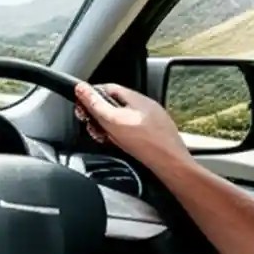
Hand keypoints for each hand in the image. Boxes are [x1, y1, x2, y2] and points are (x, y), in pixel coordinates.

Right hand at [73, 82, 190, 170]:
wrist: (172, 164)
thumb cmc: (147, 143)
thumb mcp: (112, 121)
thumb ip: (95, 104)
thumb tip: (81, 88)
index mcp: (135, 98)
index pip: (106, 88)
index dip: (91, 96)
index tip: (81, 107)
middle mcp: (144, 105)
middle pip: (113, 105)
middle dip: (99, 116)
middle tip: (92, 127)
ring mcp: (151, 119)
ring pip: (122, 119)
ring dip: (109, 128)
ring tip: (106, 138)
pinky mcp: (154, 133)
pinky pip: (132, 130)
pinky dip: (121, 136)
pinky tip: (120, 145)